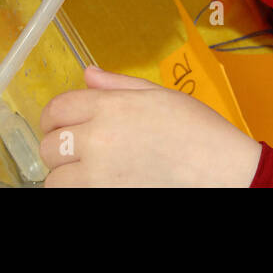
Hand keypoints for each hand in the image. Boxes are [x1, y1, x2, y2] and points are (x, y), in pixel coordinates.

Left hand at [39, 67, 262, 186]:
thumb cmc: (198, 131)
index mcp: (109, 108)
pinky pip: (73, 196)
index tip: (60, 123)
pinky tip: (97, 184)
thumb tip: (88, 75)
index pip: (56, 109)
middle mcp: (97, 141)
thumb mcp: (159, 94)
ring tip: (85, 171)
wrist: (222, 171)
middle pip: (50, 146)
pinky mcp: (106, 198)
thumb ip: (117, 86)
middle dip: (59, 146)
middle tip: (75, 149)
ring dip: (65, 174)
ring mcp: (99, 177)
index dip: (54, 117)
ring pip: (55, 179)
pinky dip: (79, 190)